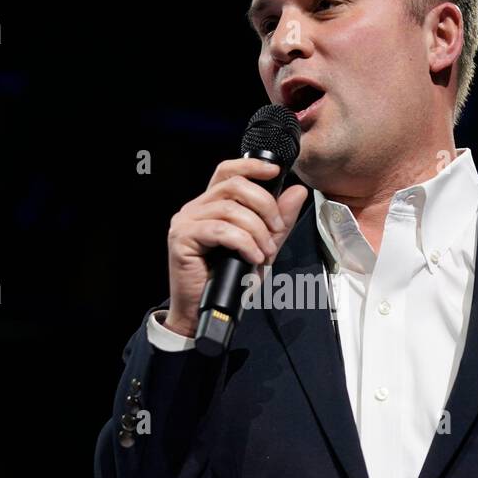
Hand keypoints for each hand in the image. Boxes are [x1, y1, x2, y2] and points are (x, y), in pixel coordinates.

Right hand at [164, 159, 308, 337]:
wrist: (207, 312)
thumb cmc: (229, 281)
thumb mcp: (263, 247)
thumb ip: (279, 221)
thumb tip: (296, 192)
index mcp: (211, 205)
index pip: (228, 171)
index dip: (251, 165)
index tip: (276, 171)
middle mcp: (195, 208)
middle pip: (234, 185)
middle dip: (264, 205)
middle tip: (276, 229)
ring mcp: (185, 222)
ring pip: (230, 209)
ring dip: (256, 231)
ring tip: (264, 252)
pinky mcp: (181, 238)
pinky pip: (220, 230)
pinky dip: (243, 243)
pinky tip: (252, 258)